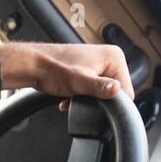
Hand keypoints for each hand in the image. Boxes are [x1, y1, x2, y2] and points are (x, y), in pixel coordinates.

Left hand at [0, 42, 133, 106]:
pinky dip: (83, 95)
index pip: (127, 90)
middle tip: (82, 100)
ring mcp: (99, 62)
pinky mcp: (89, 69)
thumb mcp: (80, 82)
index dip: (113, 102)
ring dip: (89, 99)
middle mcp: (109, 57)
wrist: (33, 65)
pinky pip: (93, 88)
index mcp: (114, 57)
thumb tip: (117, 90)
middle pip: (115, 91)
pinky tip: (70, 98)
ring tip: (73, 98)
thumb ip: (100, 88)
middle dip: (99, 101)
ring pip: (102, 91)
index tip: (97, 104)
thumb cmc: (53, 69)